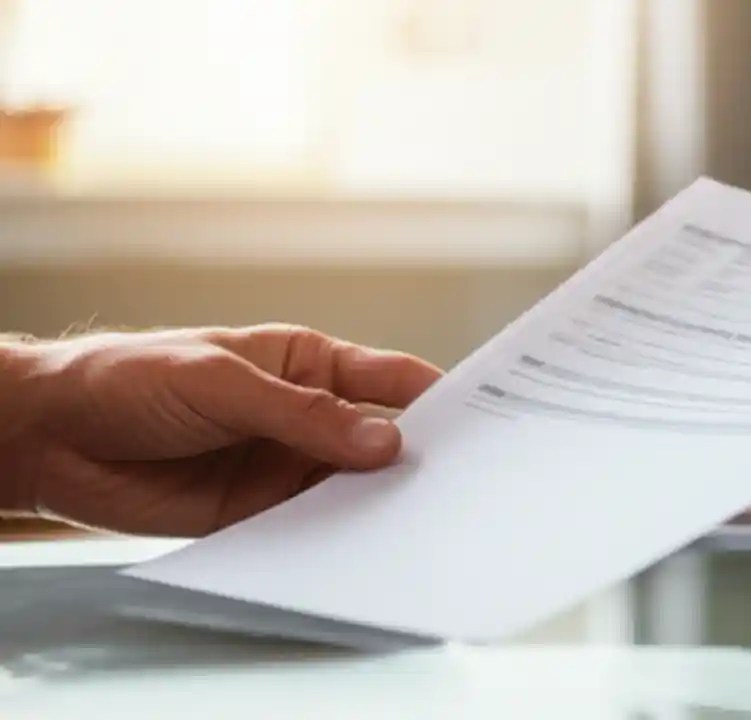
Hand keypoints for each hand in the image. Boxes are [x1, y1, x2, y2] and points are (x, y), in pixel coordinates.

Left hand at [0, 325, 440, 535]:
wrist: (51, 439)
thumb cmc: (133, 380)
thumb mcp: (223, 383)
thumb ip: (303, 416)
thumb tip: (384, 441)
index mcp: (309, 364)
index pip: (390, 378)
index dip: (440, 395)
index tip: (485, 418)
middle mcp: (309, 416)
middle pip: (383, 438)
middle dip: (421, 457)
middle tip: (464, 484)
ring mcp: (288, 467)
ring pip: (355, 489)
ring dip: (382, 505)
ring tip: (424, 525)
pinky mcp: (262, 515)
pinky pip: (315, 529)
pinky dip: (340, 540)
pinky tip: (364, 552)